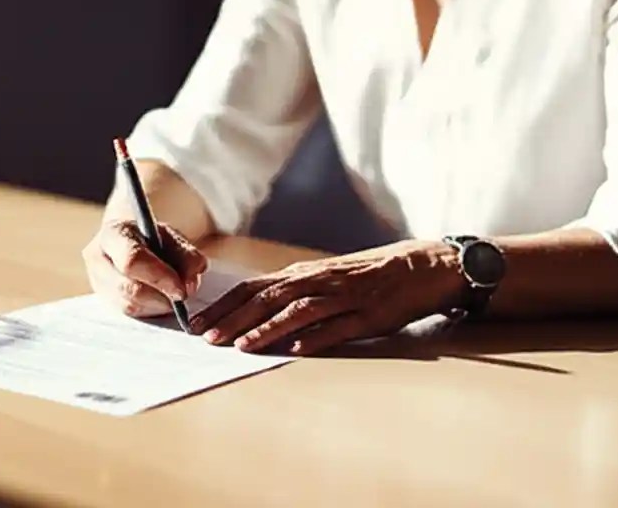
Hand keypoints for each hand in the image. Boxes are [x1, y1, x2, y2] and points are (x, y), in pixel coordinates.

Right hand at [83, 220, 207, 316]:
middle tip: (181, 297)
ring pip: (129, 305)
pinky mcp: (104, 301)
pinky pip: (129, 314)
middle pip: (127, 288)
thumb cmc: (154, 239)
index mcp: (113, 234)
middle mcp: (97, 259)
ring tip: (171, 295)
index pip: (132, 260)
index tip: (181, 290)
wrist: (133, 242)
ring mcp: (97, 283)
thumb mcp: (174, 239)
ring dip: (157, 305)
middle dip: (160, 297)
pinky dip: (150, 310)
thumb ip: (187, 257)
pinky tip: (159, 299)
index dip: (159, 277)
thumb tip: (188, 285)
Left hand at [190, 240, 465, 354]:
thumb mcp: (324, 277)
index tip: (196, 323)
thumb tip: (253, 311)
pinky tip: (296, 350)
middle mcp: (318, 281)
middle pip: (267, 297)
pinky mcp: (368, 315)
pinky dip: (315, 338)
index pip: (253, 287)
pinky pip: (338, 327)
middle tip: (206, 337)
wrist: (420, 267)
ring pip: (297, 311)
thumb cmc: (367, 276)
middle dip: (233, 318)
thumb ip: (293, 292)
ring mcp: (343, 298)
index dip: (223, 305)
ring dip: (267, 329)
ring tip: (241, 346)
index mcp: (303, 274)